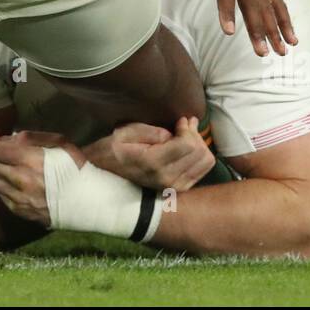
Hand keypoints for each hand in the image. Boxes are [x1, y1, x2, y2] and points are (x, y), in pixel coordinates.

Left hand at [0, 128, 82, 225]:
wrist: (90, 201)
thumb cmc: (77, 167)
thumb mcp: (60, 143)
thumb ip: (32, 137)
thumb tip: (10, 138)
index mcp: (29, 160)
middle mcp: (19, 180)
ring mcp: (18, 198)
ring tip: (5, 165)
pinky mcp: (20, 211)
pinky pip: (0, 195)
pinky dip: (3, 185)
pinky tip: (16, 181)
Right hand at [84, 118, 214, 190]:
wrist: (104, 175)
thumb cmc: (112, 149)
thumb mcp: (126, 133)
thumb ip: (153, 132)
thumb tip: (176, 132)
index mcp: (153, 163)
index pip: (188, 145)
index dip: (188, 128)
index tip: (179, 120)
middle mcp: (167, 179)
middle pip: (200, 153)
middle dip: (195, 135)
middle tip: (184, 124)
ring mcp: (173, 187)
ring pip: (205, 162)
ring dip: (199, 145)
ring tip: (186, 135)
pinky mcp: (178, 189)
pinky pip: (201, 171)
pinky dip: (199, 156)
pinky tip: (187, 148)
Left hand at [141, 0, 295, 55]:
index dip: (227, 10)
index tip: (228, 32)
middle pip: (252, 3)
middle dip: (258, 29)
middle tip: (261, 53)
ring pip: (268, 5)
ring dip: (276, 28)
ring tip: (283, 51)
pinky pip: (277, 1)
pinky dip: (285, 19)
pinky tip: (292, 38)